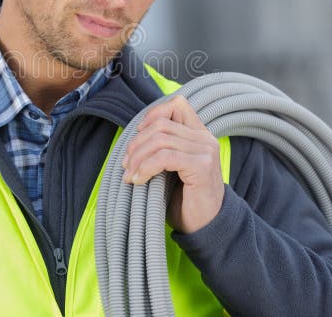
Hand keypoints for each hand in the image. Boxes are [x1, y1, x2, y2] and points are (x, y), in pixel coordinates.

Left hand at [121, 95, 224, 233]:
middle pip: (161, 124)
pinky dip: (146, 168)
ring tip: (130, 176)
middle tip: (125, 165)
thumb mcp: (171, 168)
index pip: (177, 105)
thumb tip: (133, 140)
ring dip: (138, 158)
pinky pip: (165, 157)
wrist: (206, 227)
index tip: (137, 136)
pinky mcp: (202, 166)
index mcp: (199, 134)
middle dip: (137, 143)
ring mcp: (206, 151)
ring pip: (160, 140)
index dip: (152, 115)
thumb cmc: (185, 199)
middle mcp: (205, 138)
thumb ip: (162, 149)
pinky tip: (139, 181)